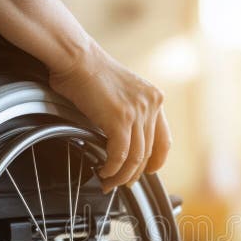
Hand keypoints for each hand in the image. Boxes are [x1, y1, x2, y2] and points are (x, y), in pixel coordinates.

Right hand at [49, 46, 171, 192]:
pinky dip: (112, 168)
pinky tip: (104, 171)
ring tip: (110, 182)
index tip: (149, 171)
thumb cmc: (88, 71)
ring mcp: (137, 112)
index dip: (157, 160)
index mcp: (154, 98)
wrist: (76, 57)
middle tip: (122, 183)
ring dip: (122, 175)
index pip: (164, 139)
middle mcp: (151, 105)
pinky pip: (120, 155)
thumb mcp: (119, 93)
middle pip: (148, 152)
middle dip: (135, 173)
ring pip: (136, 157)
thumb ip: (127, 113)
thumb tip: (120, 140)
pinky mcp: (120, 119)